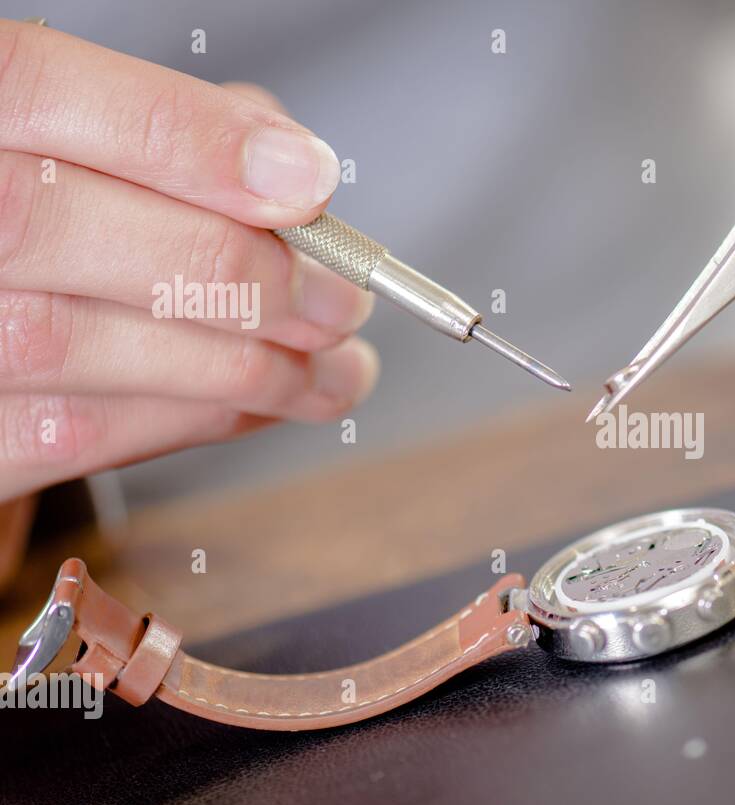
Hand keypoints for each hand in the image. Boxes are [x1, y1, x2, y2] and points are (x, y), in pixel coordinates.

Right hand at [0, 20, 378, 501]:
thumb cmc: (42, 206)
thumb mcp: (80, 133)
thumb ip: (169, 129)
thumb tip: (288, 167)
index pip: (40, 87)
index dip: (184, 138)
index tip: (306, 184)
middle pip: (51, 223)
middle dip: (233, 270)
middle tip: (340, 303)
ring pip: (65, 342)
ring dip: (235, 366)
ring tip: (332, 371)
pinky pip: (63, 433)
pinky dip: (190, 418)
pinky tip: (262, 402)